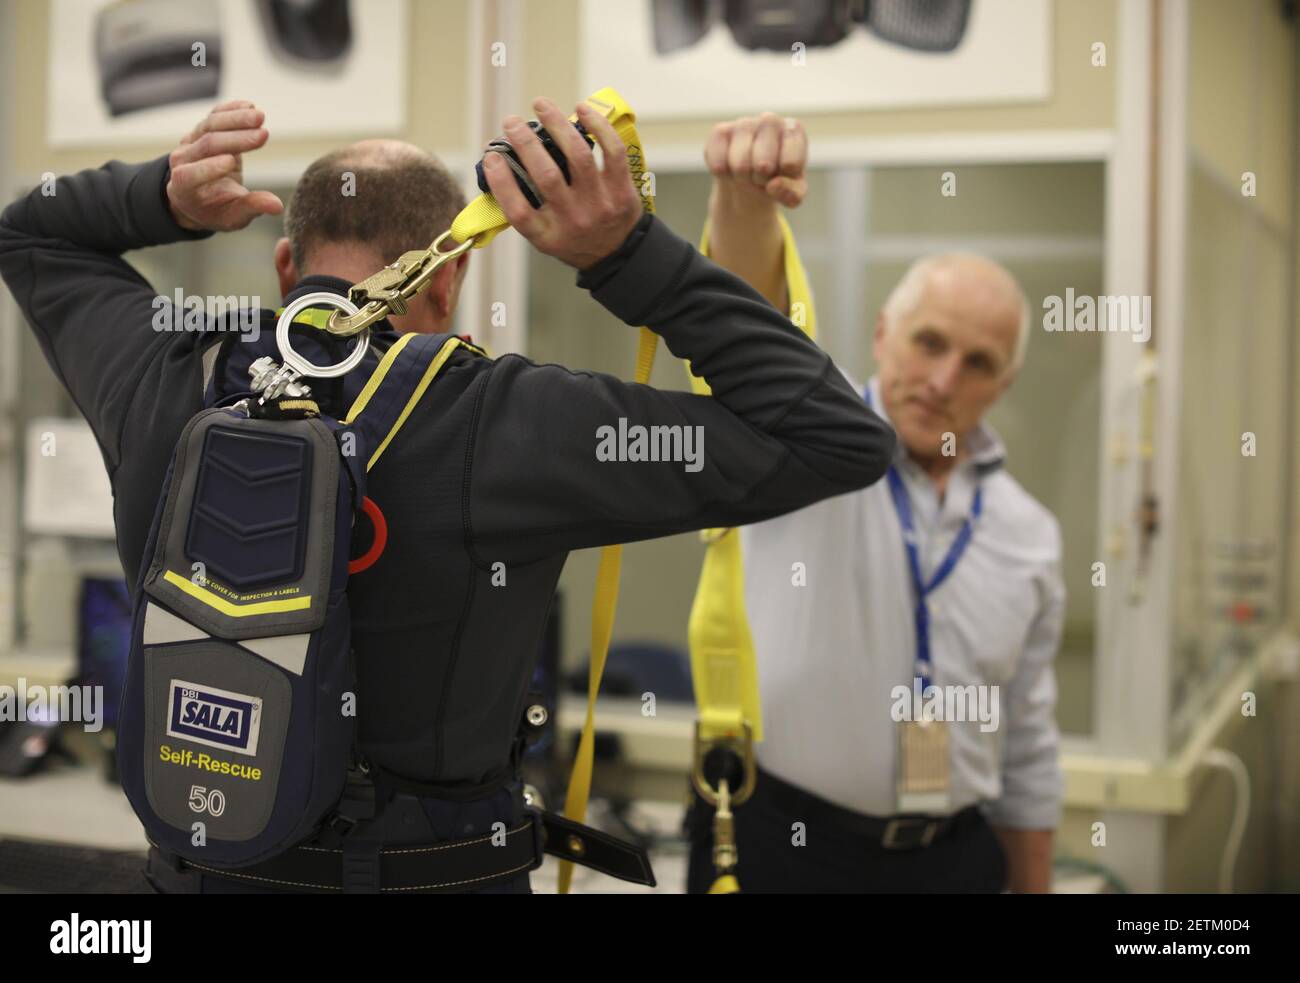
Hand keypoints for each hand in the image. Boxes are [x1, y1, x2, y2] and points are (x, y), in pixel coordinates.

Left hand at [166, 100, 283, 231]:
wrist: (201, 194)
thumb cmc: (218, 209)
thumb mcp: (233, 217)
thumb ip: (251, 208)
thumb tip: (277, 206)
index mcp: (184, 186)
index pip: (191, 174)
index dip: (208, 168)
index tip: (232, 162)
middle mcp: (182, 161)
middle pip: (207, 144)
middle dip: (235, 139)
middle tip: (263, 135)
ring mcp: (190, 142)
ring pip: (210, 125)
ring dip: (236, 119)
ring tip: (260, 117)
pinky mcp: (201, 130)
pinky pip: (214, 115)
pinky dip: (231, 109)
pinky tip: (250, 106)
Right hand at [481, 97, 643, 269]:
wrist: (619, 254)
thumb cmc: (572, 238)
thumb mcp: (544, 237)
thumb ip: (523, 209)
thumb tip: (498, 165)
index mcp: (547, 235)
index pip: (518, 211)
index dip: (501, 182)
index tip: (492, 156)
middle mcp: (573, 221)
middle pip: (547, 177)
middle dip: (525, 143)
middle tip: (511, 122)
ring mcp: (600, 205)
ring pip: (578, 156)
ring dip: (557, 124)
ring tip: (541, 105)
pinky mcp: (621, 189)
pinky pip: (613, 150)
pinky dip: (597, 126)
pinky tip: (580, 109)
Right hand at [705, 112, 806, 209]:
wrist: (750, 175)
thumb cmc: (777, 178)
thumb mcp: (793, 192)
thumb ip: (792, 194)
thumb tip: (773, 186)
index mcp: (794, 130)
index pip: (791, 164)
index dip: (784, 180)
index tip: (784, 174)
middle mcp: (770, 121)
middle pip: (763, 165)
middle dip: (761, 180)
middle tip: (762, 176)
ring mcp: (744, 123)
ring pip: (740, 165)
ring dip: (743, 179)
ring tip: (747, 173)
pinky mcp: (721, 132)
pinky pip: (719, 165)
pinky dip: (725, 176)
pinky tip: (731, 169)